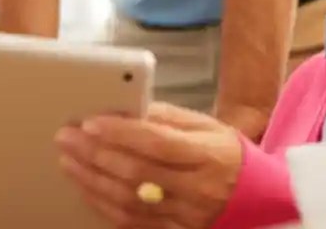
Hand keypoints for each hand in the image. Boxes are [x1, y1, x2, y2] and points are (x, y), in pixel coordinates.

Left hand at [55, 102, 242, 227]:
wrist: (258, 194)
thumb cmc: (224, 152)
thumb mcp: (204, 124)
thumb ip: (166, 116)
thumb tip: (125, 108)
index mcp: (207, 154)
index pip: (158, 143)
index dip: (121, 133)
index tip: (90, 123)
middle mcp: (198, 189)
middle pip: (137, 173)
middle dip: (95, 154)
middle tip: (67, 138)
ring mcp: (187, 216)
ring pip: (130, 201)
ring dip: (92, 180)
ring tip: (69, 160)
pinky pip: (132, 223)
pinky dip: (104, 205)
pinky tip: (86, 188)